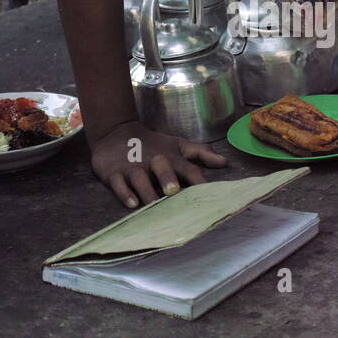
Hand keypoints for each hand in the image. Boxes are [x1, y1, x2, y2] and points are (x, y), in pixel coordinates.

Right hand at [91, 120, 227, 208]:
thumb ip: (200, 153)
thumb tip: (224, 162)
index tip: (208, 194)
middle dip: (167, 178)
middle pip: (161, 168)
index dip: (198, 180)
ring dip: (146, 190)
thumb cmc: (154, 146)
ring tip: (152, 204)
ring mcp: (132, 167)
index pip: (187, 167)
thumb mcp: (177, 146)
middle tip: (172, 191)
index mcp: (171, 157)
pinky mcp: (114, 173)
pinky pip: (118, 184)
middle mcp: (152, 161)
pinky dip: (124, 193)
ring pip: (139, 178)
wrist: (116, 133)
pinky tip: (132, 204)